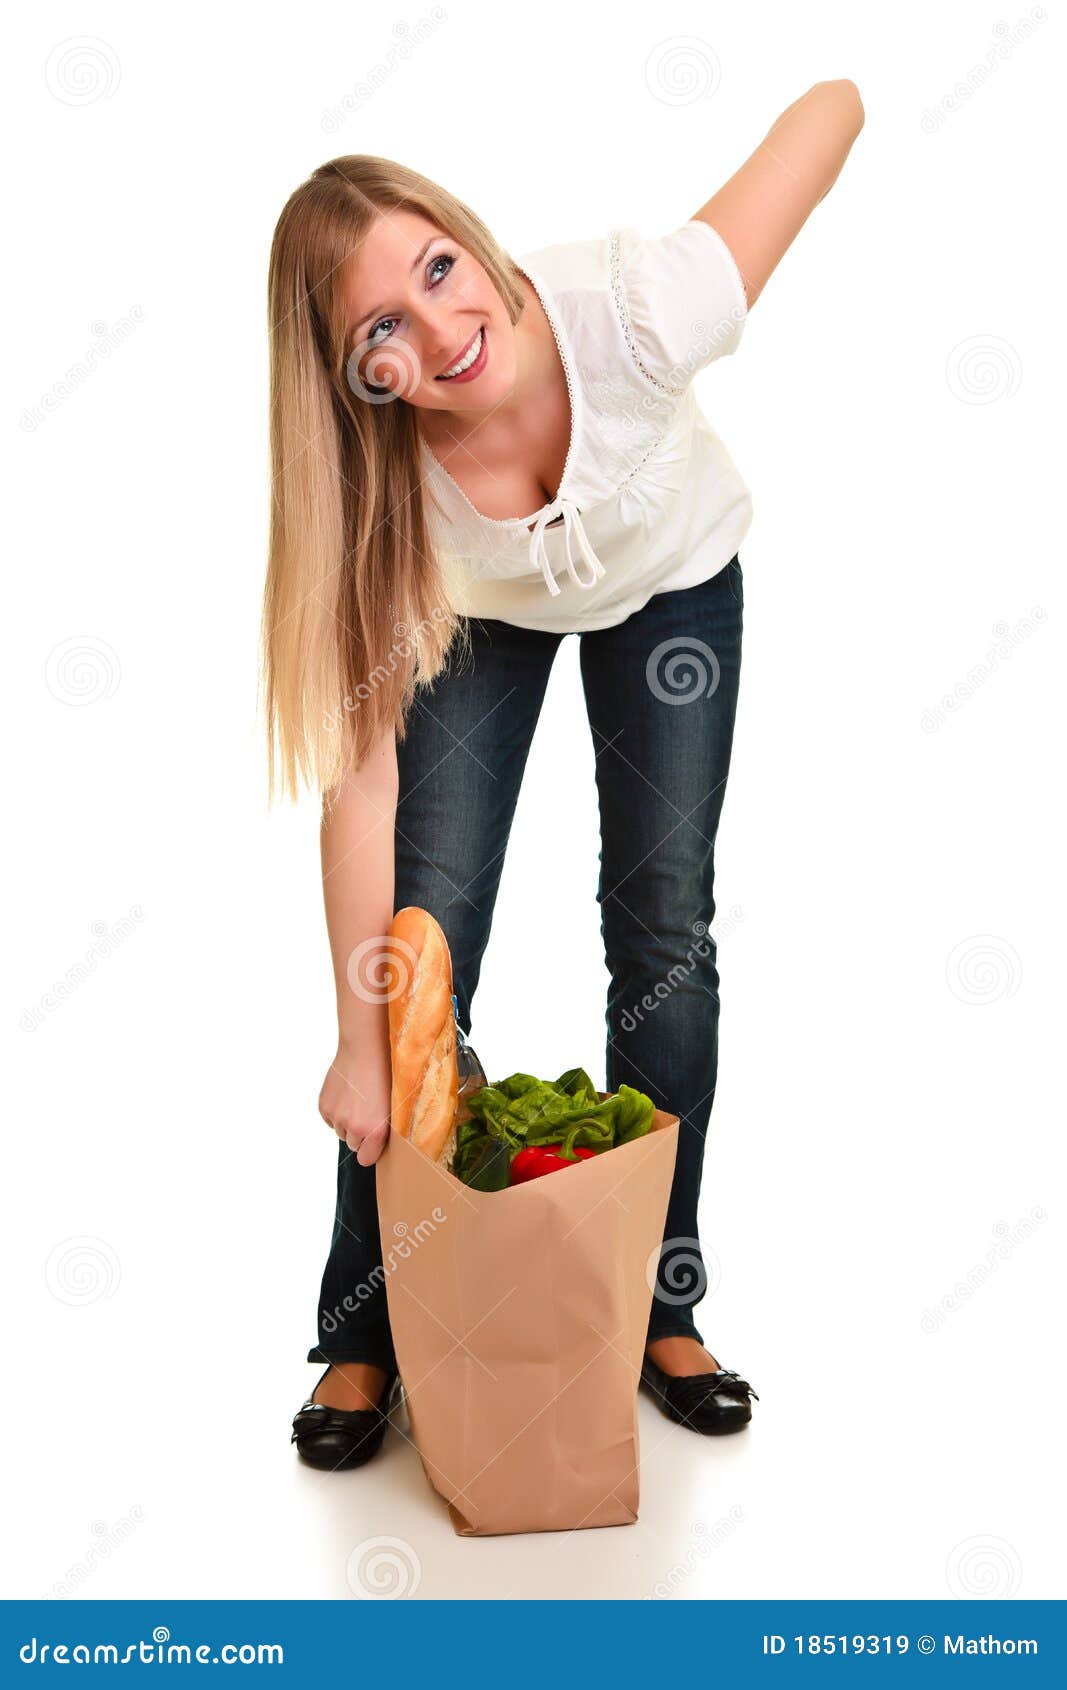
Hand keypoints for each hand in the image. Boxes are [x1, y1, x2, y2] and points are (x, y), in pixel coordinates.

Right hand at [318, 1036, 390, 1165]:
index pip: (365, 1159)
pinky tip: (346, 1095)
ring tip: (357, 1101)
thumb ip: (385, 1129)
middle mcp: (354, 1128)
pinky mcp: (324, 1107)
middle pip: (353, 1145)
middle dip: (359, 1134)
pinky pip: (330, 1119)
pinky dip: (336, 1111)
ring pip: (340, 1131)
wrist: (365, 1051)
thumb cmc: (385, 1075)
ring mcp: (337, 1117)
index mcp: (375, 1130)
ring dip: (346, 1122)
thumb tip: (378, 1145)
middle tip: (366, 1114)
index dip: (369, 1151)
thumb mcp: (393, 1106)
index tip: (372, 1142)